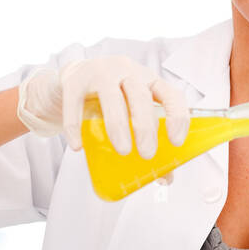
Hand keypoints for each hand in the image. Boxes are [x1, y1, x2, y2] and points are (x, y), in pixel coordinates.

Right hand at [17, 55, 189, 157]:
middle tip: (147, 154)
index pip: (170, 93)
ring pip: (111, 98)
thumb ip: (149, 140)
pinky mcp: (74, 80)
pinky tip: (78, 146)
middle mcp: (127, 71)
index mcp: (147, 79)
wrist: (71, 80)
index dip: (177, 116)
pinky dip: (75, 127)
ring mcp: (100, 72)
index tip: (176, 141)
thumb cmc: (109, 101)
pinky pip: (74, 104)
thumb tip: (165, 178)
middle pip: (140, 96)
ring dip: (118, 126)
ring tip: (122, 151)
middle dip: (145, 127)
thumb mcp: (130, 113)